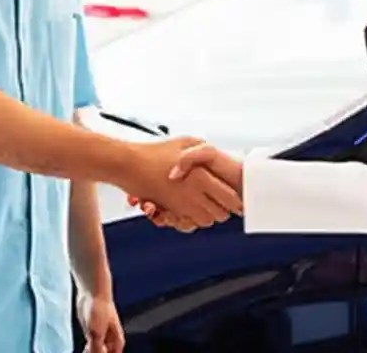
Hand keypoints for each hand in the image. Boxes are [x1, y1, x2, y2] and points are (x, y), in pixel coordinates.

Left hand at [77, 292, 124, 352]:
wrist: (93, 292)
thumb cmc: (99, 310)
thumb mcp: (96, 333)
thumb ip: (96, 350)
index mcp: (117, 343)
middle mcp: (111, 342)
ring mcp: (101, 337)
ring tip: (84, 352)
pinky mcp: (91, 333)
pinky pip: (90, 347)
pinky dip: (86, 351)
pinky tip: (82, 352)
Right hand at [125, 137, 241, 227]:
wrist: (128, 165)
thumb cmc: (152, 153)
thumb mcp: (185, 142)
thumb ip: (203, 149)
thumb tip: (215, 156)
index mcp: (200, 176)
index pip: (229, 197)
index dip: (236, 201)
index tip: (238, 199)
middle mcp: (193, 194)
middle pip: (220, 214)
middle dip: (224, 210)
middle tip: (225, 204)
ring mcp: (181, 205)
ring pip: (206, 222)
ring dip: (210, 216)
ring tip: (210, 206)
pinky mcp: (170, 212)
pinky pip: (190, 224)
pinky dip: (194, 220)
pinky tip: (193, 210)